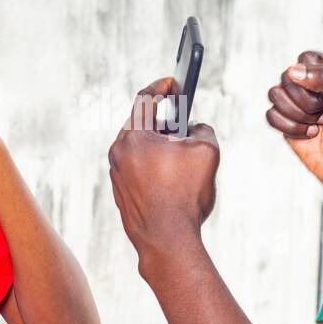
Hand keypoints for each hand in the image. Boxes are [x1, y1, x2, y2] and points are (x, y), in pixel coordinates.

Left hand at [108, 77, 219, 267]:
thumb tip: (194, 128)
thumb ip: (202, 129)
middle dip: (164, 120)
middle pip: (141, 124)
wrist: (166, 241)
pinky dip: (153, 164)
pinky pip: (137, 168)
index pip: (145, 99)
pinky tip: (171, 176)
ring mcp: (117, 174)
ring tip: (181, 151)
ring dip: (159, 144)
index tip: (173, 82)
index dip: (162, 86)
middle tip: (182, 118)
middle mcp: (119, 152)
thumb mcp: (206, 152)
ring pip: (139, 147)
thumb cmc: (184, 196)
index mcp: (134, 137)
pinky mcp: (120, 192)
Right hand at [266, 51, 322, 195]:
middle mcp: (313, 84)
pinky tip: (309, 134)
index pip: (305, 59)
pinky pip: (271, 115)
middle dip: (305, 101)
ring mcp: (297, 102)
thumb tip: (293, 71)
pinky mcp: (287, 120)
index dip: (312, 78)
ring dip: (297, 116)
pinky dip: (290, 128)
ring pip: (274, 94)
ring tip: (318, 125)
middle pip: (286, 77)